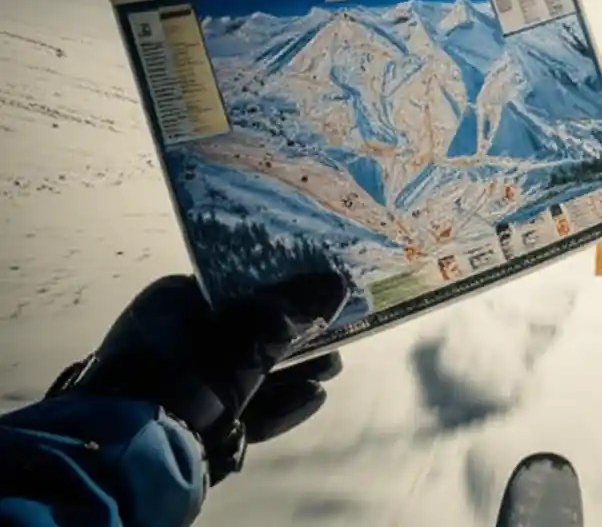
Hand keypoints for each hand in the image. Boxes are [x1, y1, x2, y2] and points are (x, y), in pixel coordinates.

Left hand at [47, 273, 348, 483]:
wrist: (132, 453)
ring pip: (252, 373)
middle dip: (298, 337)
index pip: (236, 286)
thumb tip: (337, 281)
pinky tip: (313, 397)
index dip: (280, 286)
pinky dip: (278, 404)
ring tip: (332, 368)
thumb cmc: (185, 375)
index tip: (318, 289)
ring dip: (295, 371)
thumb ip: (292, 311)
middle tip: (337, 333)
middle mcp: (177, 341)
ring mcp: (185, 387)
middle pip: (250, 332)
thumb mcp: (245, 338)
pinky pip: (245, 408)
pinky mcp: (197, 425)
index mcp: (174, 305)